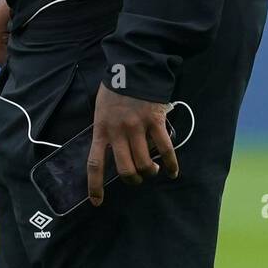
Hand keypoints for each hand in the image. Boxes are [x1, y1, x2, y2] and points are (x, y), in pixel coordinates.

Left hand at [87, 83, 178, 205]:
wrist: (133, 65)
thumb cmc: (115, 86)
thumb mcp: (101, 108)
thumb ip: (104, 127)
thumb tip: (109, 146)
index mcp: (101, 129)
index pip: (95, 164)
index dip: (95, 186)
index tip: (97, 202)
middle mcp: (118, 132)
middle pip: (125, 169)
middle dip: (132, 179)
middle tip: (137, 178)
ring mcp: (137, 127)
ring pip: (144, 162)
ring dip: (149, 172)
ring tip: (153, 170)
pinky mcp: (155, 121)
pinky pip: (164, 148)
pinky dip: (171, 163)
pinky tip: (173, 171)